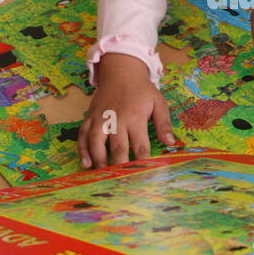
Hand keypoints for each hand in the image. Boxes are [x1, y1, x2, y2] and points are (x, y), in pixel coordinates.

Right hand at [79, 53, 175, 167]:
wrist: (121, 70)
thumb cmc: (142, 90)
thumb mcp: (158, 103)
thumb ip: (164, 124)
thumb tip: (171, 143)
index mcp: (135, 117)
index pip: (140, 146)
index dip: (143, 163)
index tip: (145, 177)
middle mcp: (116, 119)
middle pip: (118, 148)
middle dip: (121, 166)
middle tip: (123, 184)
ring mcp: (100, 118)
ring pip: (96, 142)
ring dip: (99, 160)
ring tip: (103, 174)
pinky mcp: (90, 117)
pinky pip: (82, 135)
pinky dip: (82, 150)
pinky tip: (86, 164)